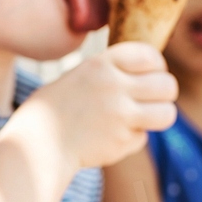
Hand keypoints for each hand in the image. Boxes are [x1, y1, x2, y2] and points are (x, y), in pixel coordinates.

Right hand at [28, 41, 177, 170]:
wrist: (35, 145)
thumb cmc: (53, 111)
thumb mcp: (78, 78)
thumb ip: (110, 74)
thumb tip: (152, 75)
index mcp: (100, 65)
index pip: (149, 56)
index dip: (156, 66)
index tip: (150, 74)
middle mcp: (114, 87)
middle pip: (167, 85)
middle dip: (164, 94)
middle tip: (152, 100)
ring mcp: (119, 116)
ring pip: (166, 114)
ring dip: (158, 117)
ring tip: (142, 120)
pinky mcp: (120, 142)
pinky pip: (141, 138)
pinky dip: (130, 140)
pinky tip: (108, 139)